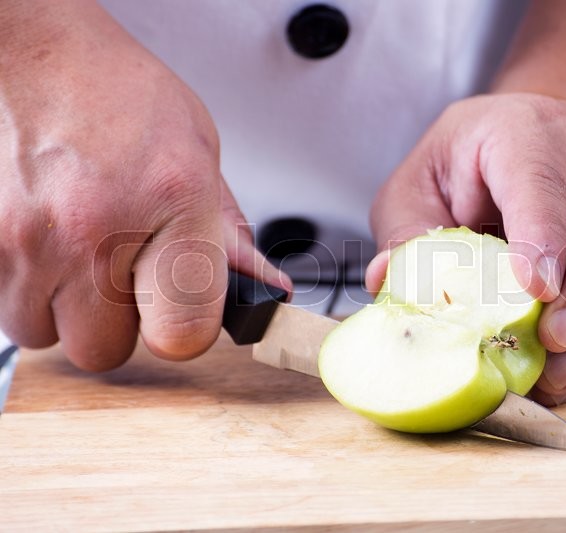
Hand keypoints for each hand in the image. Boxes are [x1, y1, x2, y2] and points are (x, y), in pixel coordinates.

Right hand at [0, 2, 289, 369]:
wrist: (30, 55)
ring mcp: (28, 242)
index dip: (185, 329)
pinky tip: (48, 241)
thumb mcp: (198, 152)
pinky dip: (29, 285)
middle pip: (106, 349)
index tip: (184, 311)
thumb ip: (225, 231)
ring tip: (82, 250)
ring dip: (67, 307)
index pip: (183, 333)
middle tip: (125, 272)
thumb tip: (259, 284)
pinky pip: (7, 307)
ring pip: (47, 335)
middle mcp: (95, 229)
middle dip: (119, 321)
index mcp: (172, 201)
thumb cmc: (115, 94)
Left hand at [367, 93, 565, 403]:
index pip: (541, 179)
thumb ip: (406, 231)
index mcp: (527, 133)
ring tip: (558, 374)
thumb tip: (387, 281)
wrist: (532, 150)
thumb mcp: (419, 186)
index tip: (534, 289)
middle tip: (553, 338)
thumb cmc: (466, 168)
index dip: (542, 234)